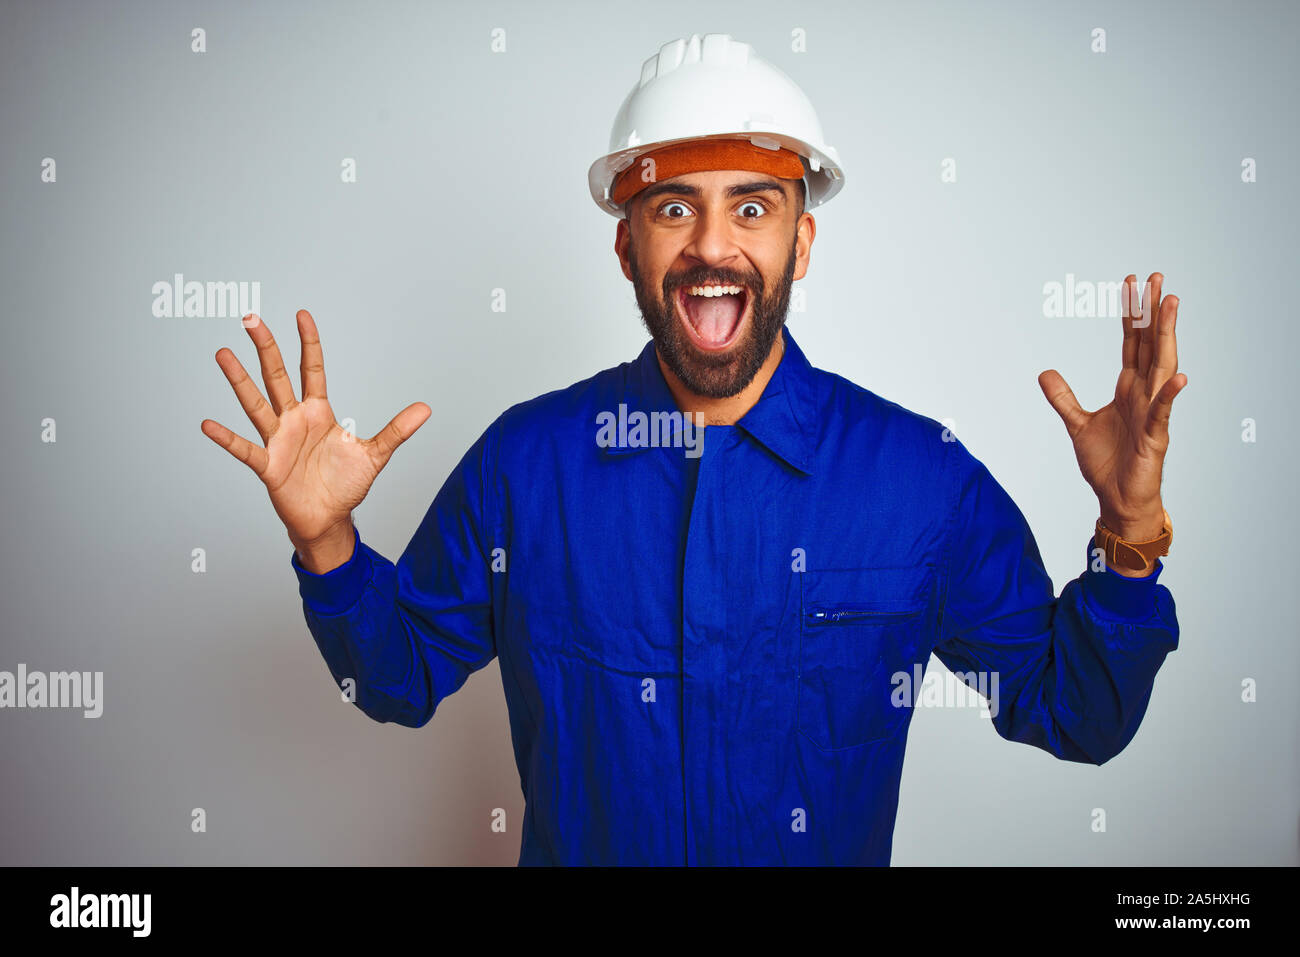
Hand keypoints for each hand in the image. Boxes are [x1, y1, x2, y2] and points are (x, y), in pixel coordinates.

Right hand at [201, 310, 430, 567]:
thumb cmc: (345, 485)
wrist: (329, 519)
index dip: (308, 343)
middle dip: (265, 348)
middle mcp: (294, 421)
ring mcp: (278, 441)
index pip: (312, 369)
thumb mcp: (374, 454)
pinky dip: (226, 438)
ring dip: (239, 381)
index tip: (302, 314)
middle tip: (251, 319)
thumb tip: (426, 409)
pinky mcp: (268, 466)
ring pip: (256, 404)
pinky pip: (244, 449)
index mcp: (318, 413)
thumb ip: (396, 430)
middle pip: (277, 377)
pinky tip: (207, 424)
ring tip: (223, 353)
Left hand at [1038, 272, 1186, 545]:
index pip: (1131, 344)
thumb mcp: (1076, 425)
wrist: (1117, 499)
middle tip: (1157, 278)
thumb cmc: (1106, 463)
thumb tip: (1044, 372)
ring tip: (1171, 305)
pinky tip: (1180, 377)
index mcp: (1128, 389)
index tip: (1131, 285)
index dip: (1131, 315)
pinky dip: (1170, 395)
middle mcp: (1144, 394)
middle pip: (1150, 344)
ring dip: (1167, 336)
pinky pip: (1163, 412)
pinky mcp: (1155, 436)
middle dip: (1153, 312)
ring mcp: (1152, 413)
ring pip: (1162, 367)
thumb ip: (1063, 398)